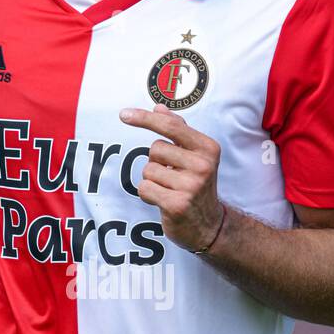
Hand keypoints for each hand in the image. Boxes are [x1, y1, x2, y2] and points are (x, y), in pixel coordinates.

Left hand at [119, 103, 223, 252]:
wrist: (209, 226)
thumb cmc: (197, 185)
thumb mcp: (195, 155)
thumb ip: (178, 130)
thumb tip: (158, 108)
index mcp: (208, 148)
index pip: (171, 127)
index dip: (145, 118)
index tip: (123, 114)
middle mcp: (203, 165)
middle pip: (155, 149)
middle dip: (156, 161)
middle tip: (172, 176)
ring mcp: (191, 186)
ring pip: (148, 170)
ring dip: (153, 180)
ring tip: (170, 189)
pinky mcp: (177, 204)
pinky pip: (144, 189)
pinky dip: (148, 195)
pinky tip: (163, 201)